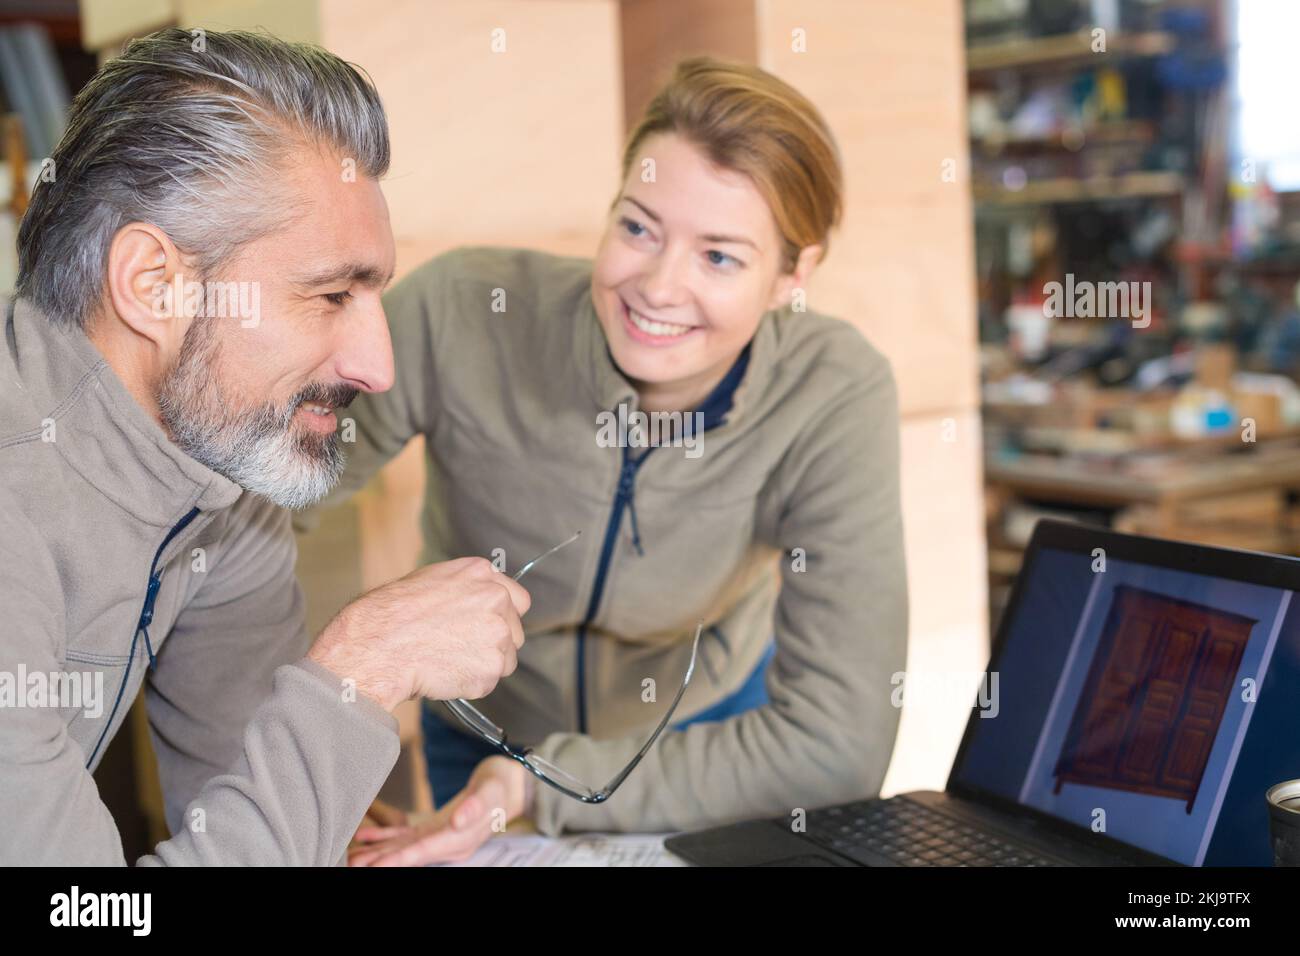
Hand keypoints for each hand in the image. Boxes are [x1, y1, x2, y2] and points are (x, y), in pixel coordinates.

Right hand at [308, 557, 530, 710]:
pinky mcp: (491, 666)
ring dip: (482, 665)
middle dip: (494, 644)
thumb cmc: (391, 614)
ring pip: (505, 659)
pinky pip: (489, 681)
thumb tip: (475, 602)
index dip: (502, 618)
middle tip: (459, 650)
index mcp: (481, 573)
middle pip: (515, 631)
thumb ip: (464, 589)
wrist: (377, 646)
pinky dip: (471, 684)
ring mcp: (497, 633)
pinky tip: (444, 674)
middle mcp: (496, 598)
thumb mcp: (430, 581)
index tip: (487, 628)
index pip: (517, 600)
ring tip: (447, 661)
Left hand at [348, 756, 535, 865]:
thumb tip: (458, 820)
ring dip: (378, 853)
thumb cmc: (500, 786)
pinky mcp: (435, 829)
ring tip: (354, 857)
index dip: (399, 859)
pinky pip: (407, 837)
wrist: (508, 786)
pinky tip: (366, 837)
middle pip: (410, 855)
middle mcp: (449, 843)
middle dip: (381, 862)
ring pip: (404, 849)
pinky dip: (386, 838)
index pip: (425, 850)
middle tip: (353, 866)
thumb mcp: (491, 791)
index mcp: (461, 838)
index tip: (377, 866)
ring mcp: (441, 838)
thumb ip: (476, 806)